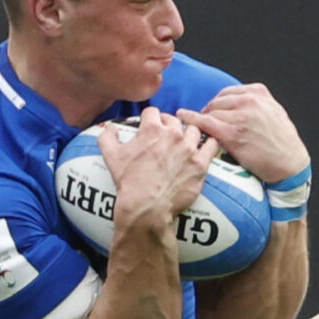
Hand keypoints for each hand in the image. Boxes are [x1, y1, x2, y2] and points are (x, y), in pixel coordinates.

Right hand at [97, 107, 214, 235]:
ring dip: (189, 132)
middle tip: (166, 134)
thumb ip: (107, 136)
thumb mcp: (111, 156)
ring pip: (194, 129)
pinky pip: (212, 145)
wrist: (146, 206)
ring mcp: (189, 149)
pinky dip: (209, 143)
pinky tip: (206, 145)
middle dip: (169, 124)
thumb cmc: (128, 181)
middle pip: (174, 119)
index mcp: (152, 129)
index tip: (149, 124)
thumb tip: (109, 128)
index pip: (153, 111)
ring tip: (186, 140)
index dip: (150, 117)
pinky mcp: (201, 165)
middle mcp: (173, 134)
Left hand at [177, 84, 308, 185]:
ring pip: (211, 112)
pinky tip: (181, 116)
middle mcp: (249, 101)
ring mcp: (241, 117)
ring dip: (203, 121)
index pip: (227, 93)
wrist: (290, 163)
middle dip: (209, 113)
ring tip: (194, 129)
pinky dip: (191, 119)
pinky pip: (206, 122)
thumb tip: (236, 102)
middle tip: (203, 125)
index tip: (211, 112)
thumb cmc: (283, 142)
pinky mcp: (233, 134)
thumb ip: (256, 103)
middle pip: (216, 102)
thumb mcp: (274, 112)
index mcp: (258, 93)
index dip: (216, 104)